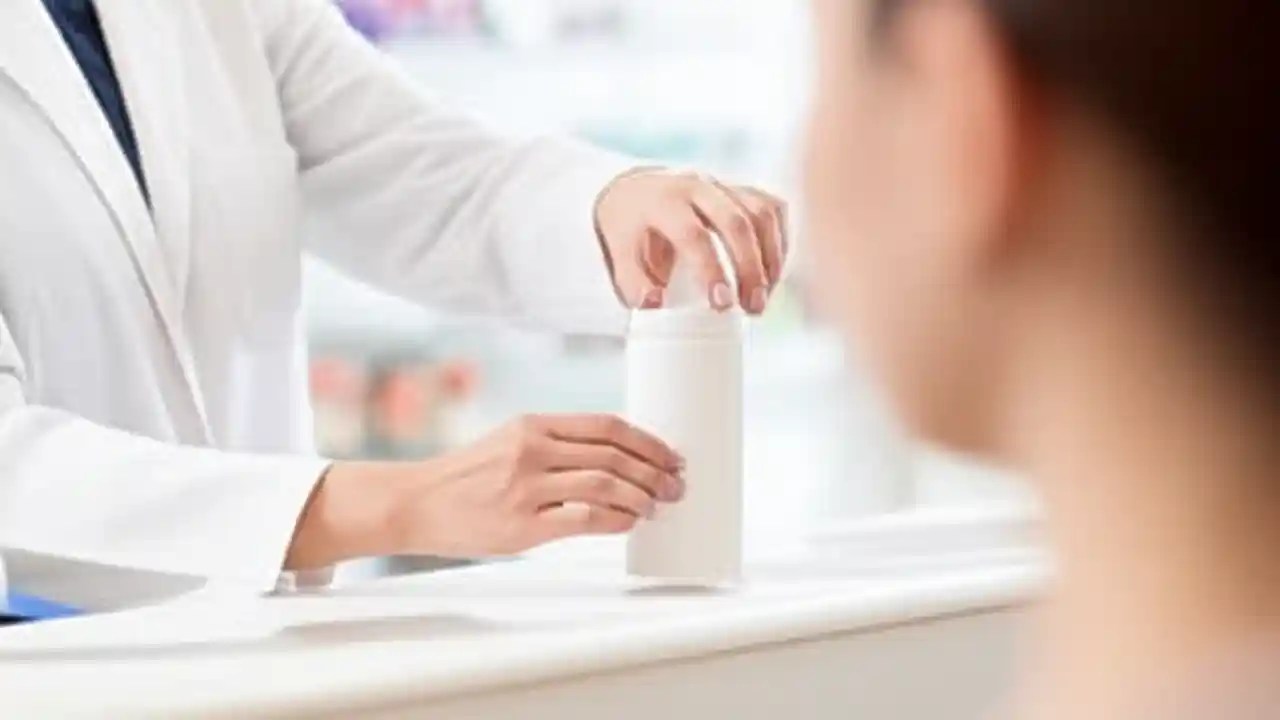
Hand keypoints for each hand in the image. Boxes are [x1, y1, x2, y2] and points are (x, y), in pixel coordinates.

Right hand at [287, 414, 684, 567]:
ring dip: (642, 496)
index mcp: (534, 425)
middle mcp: (533, 450)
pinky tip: (628, 522)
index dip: (647, 441)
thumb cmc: (467, 477)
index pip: (607, 426)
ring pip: (605, 485)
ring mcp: (527, 488)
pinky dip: (616, 520)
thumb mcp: (510, 442)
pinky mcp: (522, 525)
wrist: (417, 503)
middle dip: (655, 471)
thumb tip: (615, 461)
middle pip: (613, 455)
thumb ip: (556, 446)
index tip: (670, 455)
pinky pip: (584, 520)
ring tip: (657, 506)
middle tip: (675, 485)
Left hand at [594, 168, 788, 314]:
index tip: (722, 305)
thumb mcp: (618, 255)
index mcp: (662, 201)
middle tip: (753, 308)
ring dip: (770, 258)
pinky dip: (779, 241)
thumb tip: (656, 306)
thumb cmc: (627, 231)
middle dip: (750, 268)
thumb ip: (634, 284)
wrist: (632, 191)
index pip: (693, 234)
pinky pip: (771, 208)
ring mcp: (722, 184)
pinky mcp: (739, 189)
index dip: (711, 270)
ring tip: (764, 297)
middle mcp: (695, 185)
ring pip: (761, 213)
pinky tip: (772, 274)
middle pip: (735, 222)